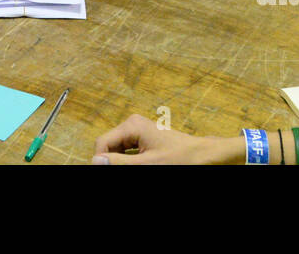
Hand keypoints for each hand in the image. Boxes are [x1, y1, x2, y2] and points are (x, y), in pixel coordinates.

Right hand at [92, 114, 240, 164]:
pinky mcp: (144, 139)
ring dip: (120, 162)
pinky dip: (128, 161)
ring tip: (133, 168)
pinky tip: (136, 166)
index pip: (102, 143)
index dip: (100, 160)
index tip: (104, 173)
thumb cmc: (179, 159)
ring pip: (117, 150)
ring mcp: (138, 131)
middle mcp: (132, 125)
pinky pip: (128, 152)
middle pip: (109, 146)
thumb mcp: (147, 164)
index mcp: (131, 126)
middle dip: (112, 162)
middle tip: (121, 172)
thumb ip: (120, 163)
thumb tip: (95, 161)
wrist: (202, 156)